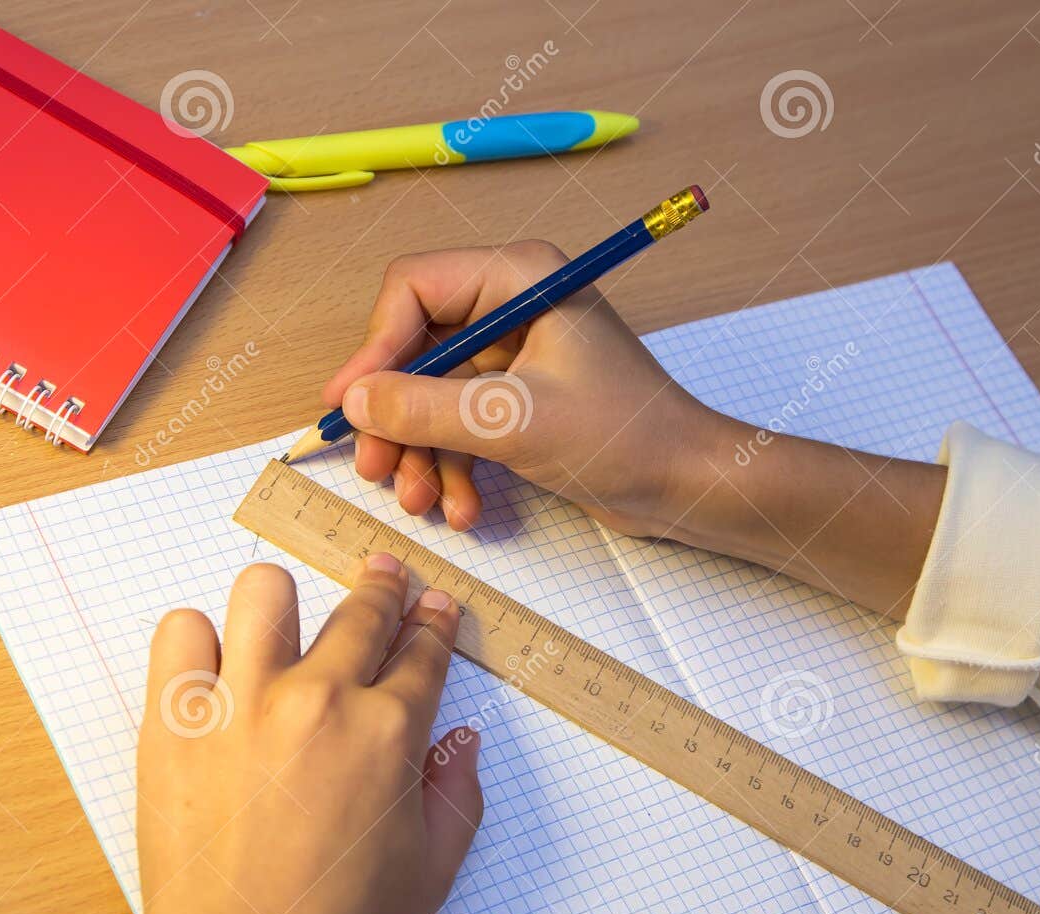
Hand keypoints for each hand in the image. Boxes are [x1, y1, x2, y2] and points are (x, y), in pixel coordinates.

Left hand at [78, 557, 482, 913]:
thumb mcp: (432, 869)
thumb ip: (458, 795)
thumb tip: (461, 742)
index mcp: (389, 732)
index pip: (423, 652)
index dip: (433, 624)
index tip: (433, 609)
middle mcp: (320, 699)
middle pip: (361, 612)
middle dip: (382, 589)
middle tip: (383, 577)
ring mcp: (243, 701)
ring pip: (266, 593)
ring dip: (281, 604)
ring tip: (281, 622)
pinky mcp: (177, 717)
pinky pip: (180, 633)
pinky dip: (195, 641)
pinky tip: (211, 666)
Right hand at [322, 241, 730, 536]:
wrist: (688, 485)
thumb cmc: (624, 436)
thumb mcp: (513, 423)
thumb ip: (426, 408)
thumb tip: (352, 400)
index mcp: (518, 277)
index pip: (413, 289)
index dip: (375, 347)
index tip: (351, 406)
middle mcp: (511, 304)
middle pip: (413, 348)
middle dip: (394, 416)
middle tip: (376, 470)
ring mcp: (513, 353)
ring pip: (429, 395)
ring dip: (420, 454)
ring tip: (421, 503)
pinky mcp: (516, 398)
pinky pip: (457, 424)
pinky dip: (451, 467)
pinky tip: (461, 509)